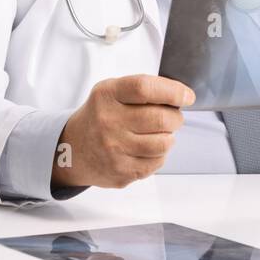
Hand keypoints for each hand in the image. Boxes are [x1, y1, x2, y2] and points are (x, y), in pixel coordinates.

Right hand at [52, 75, 194, 188]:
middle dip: (176, 118)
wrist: (72, 150)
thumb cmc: (102, 116)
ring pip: (164, 143)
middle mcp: (108, 122)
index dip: (173, 91)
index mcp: (107, 95)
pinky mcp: (121, 171)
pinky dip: (159, 154)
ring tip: (159, 133)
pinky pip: (157, 162)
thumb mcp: (113, 91)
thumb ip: (144, 89)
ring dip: (169, 137)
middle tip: (173, 118)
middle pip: (161, 118)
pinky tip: (146, 148)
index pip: (145, 88)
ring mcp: (113, 149)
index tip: (187, 96)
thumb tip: (181, 96)